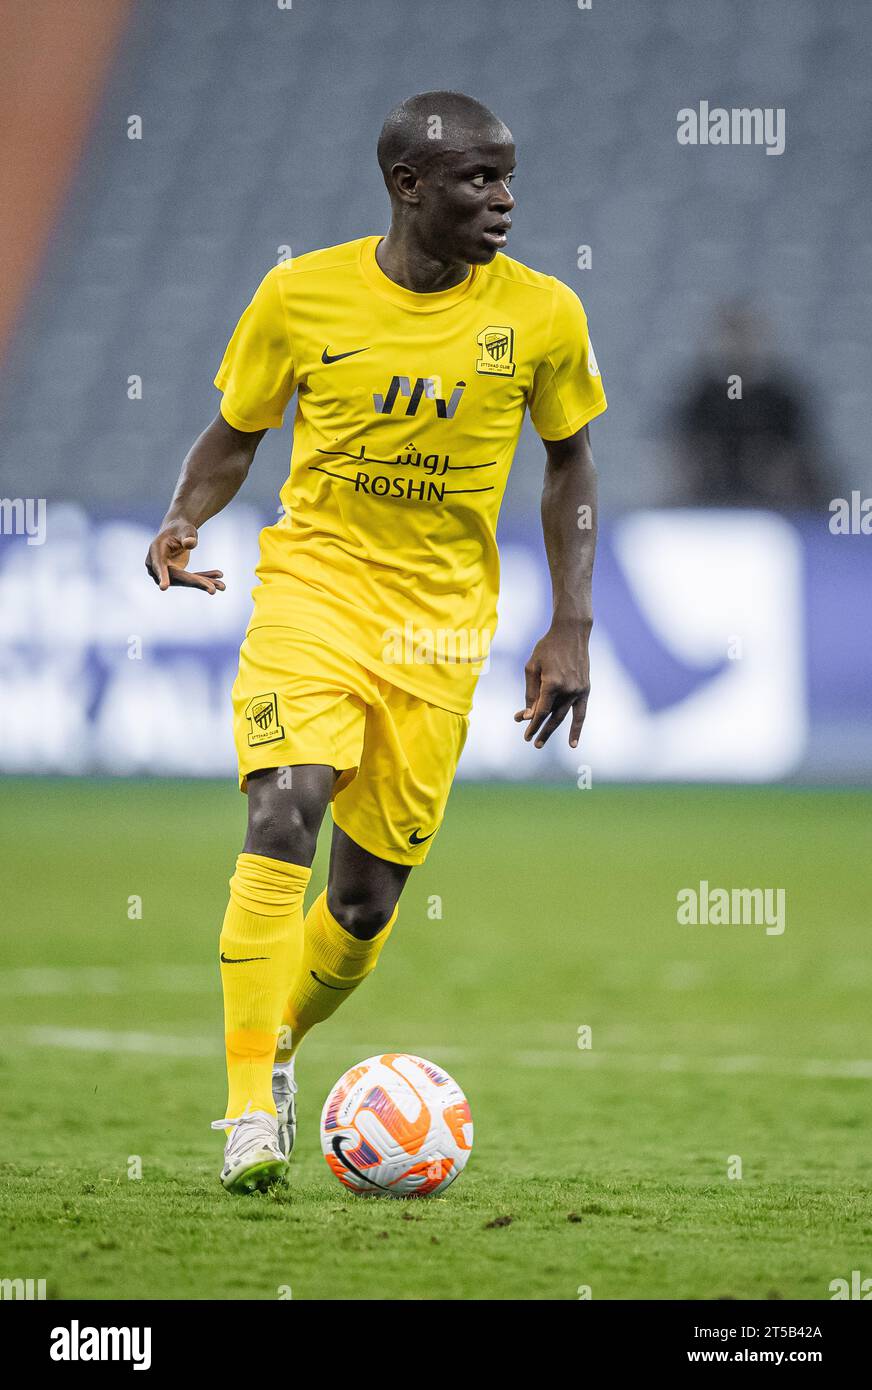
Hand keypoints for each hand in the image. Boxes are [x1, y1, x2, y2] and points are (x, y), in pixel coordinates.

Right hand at [145, 520, 224, 593]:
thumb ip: (187, 536)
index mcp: (156, 551)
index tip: (163, 587)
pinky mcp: (178, 575)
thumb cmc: (180, 528)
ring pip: (187, 581)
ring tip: (223, 586)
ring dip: (205, 582)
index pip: (159, 565)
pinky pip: (192, 578)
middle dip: (196, 583)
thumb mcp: (185, 529)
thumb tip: (190, 544)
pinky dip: (206, 578)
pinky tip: (219, 575)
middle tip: (213, 590)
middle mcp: (158, 565)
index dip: (163, 576)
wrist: (178, 531)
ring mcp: (167, 572)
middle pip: (178, 577)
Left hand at [514, 623, 590, 748]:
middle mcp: (567, 689)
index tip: (525, 732)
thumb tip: (530, 713)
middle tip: (530, 741)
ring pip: (563, 716)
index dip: (532, 722)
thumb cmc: (547, 648)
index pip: (541, 710)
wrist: (572, 633)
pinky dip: (577, 728)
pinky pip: (581, 713)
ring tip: (540, 743)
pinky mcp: (585, 689)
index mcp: (552, 683)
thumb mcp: (532, 667)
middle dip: (539, 730)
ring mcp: (578, 690)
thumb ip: (531, 691)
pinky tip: (572, 743)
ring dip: (551, 730)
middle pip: (551, 716)